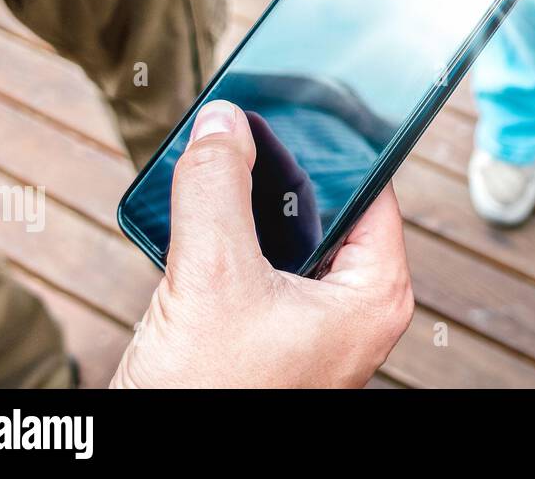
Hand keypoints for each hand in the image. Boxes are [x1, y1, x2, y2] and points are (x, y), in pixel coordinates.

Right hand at [111, 101, 413, 387]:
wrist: (159, 467)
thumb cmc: (212, 393)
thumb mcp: (212, 277)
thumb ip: (216, 188)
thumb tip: (221, 122)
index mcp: (376, 291)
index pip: (374, 185)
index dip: (340, 138)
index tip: (309, 92)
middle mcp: (356, 306)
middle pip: (328, 206)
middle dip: (283, 169)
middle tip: (244, 122)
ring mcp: (315, 323)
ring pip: (289, 235)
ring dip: (250, 203)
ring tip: (214, 160)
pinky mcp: (274, 334)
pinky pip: (262, 265)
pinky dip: (232, 238)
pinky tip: (197, 214)